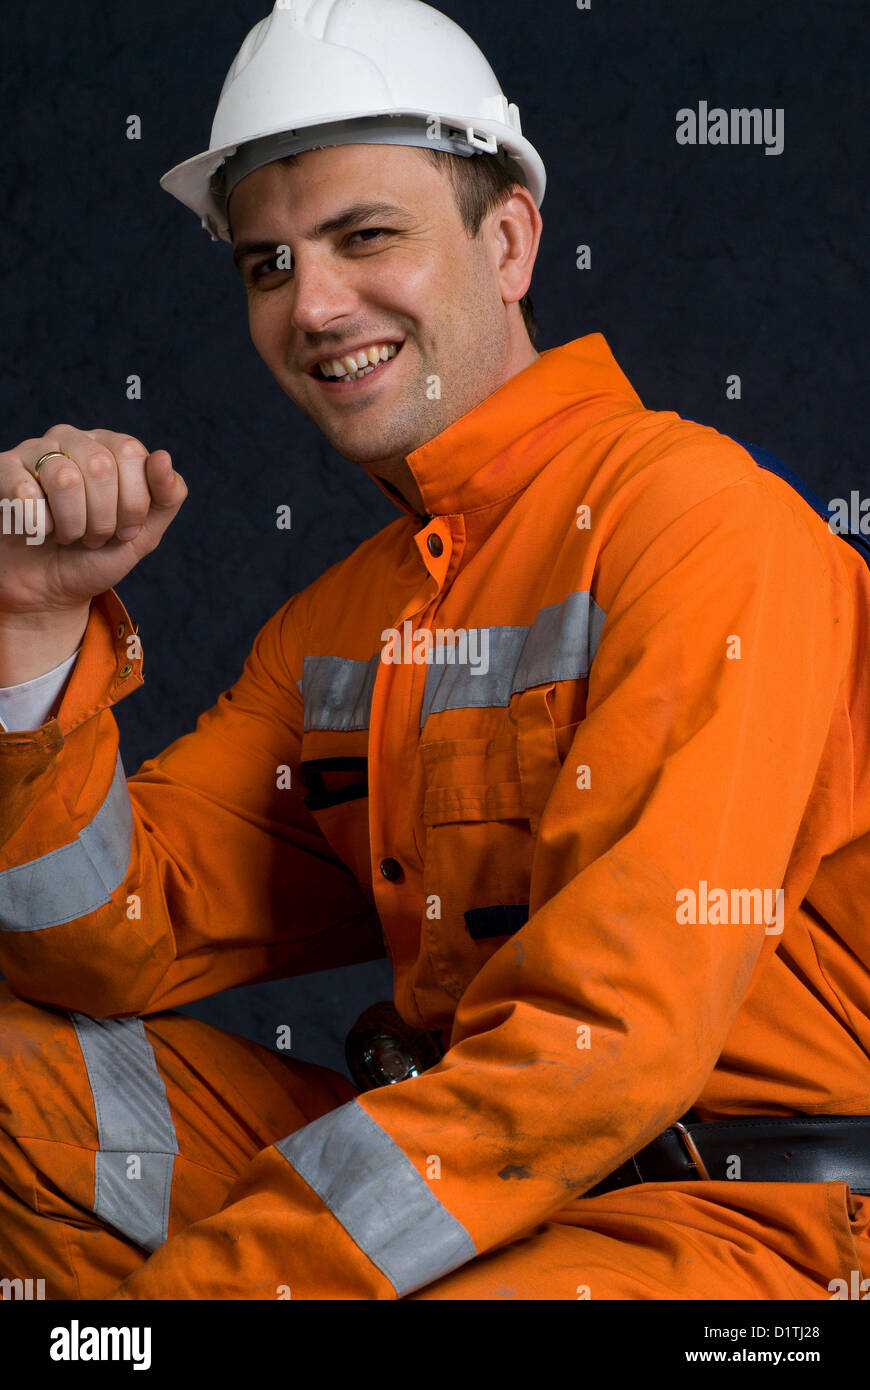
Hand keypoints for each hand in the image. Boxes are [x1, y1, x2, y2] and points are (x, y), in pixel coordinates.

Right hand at [0, 425, 186, 616]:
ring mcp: (37, 451)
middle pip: (101, 466)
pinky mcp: (5, 470)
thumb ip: (167, 498)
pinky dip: (38, 526)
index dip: (133, 504)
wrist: (51, 589)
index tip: (125, 530)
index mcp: (112, 447)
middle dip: (104, 519)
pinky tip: (38, 529)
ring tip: (67, 535)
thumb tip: (162, 457)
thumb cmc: (96, 555)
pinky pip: (25, 493)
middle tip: (94, 537)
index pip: (133, 455)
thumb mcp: (144, 534)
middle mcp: (75, 440)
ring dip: (71, 526)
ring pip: (64, 479)